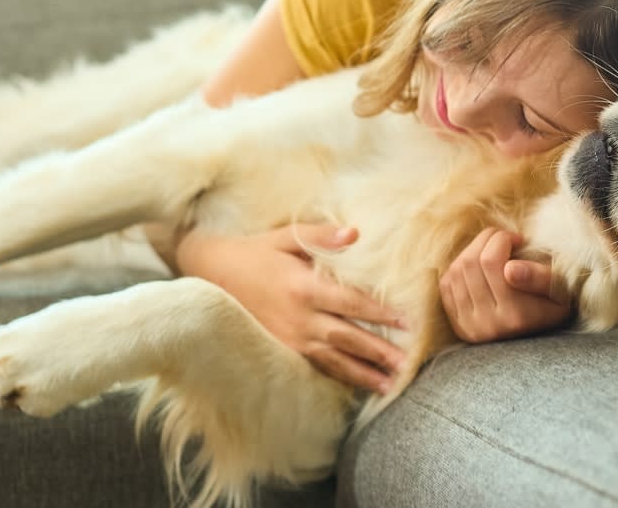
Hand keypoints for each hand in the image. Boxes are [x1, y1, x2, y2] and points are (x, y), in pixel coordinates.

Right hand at [175, 223, 406, 392]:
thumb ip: (322, 235)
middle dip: (378, 351)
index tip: (407, 322)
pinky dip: (337, 377)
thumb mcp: (286, 236)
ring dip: (362, 373)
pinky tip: (355, 385)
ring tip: (388, 384)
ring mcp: (288, 338)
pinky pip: (314, 366)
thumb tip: (356, 233)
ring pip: (332, 360)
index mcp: (303, 286)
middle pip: (347, 338)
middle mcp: (298, 317)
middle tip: (406, 363)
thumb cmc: (254, 252)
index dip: (380, 314)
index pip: (351, 303)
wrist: (210, 274)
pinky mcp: (279, 349)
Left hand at [439, 228, 571, 343]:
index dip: (501, 239)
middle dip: (487, 239)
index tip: (518, 240)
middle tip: (504, 240)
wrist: (541, 341)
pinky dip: (461, 267)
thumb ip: (540, 278)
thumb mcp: (560, 290)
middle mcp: (489, 325)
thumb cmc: (554, 303)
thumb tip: (510, 269)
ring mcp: (470, 326)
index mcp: (515, 316)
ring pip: (457, 270)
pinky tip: (481, 267)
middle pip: (471, 263)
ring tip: (493, 250)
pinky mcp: (459, 325)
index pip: (491, 262)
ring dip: (474, 250)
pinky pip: (447, 283)